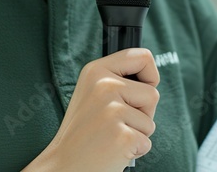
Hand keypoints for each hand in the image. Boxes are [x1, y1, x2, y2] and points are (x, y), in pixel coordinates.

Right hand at [25, 49, 159, 171]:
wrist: (64, 165)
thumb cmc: (83, 133)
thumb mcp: (93, 94)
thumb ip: (118, 80)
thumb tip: (151, 77)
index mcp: (96, 70)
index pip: (142, 56)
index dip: (151, 75)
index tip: (139, 93)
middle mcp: (104, 86)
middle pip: (152, 93)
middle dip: (142, 113)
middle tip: (114, 124)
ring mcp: (112, 111)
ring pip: (150, 121)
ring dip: (137, 134)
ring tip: (111, 137)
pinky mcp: (121, 136)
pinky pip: (146, 142)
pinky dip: (135, 150)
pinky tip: (113, 150)